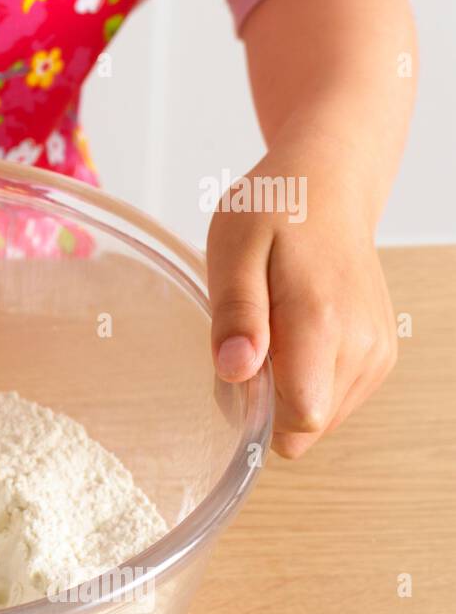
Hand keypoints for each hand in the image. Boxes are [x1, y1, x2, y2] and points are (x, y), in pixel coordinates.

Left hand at [206, 157, 397, 458]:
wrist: (329, 187)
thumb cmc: (274, 213)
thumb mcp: (233, 251)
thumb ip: (235, 315)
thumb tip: (236, 371)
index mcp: (323, 324)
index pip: (298, 421)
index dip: (255, 414)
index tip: (236, 369)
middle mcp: (362, 347)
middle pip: (305, 426)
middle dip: (265, 403)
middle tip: (247, 341)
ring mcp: (377, 354)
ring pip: (319, 419)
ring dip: (284, 392)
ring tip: (271, 332)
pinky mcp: (380, 357)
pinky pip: (333, 400)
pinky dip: (305, 382)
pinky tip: (293, 336)